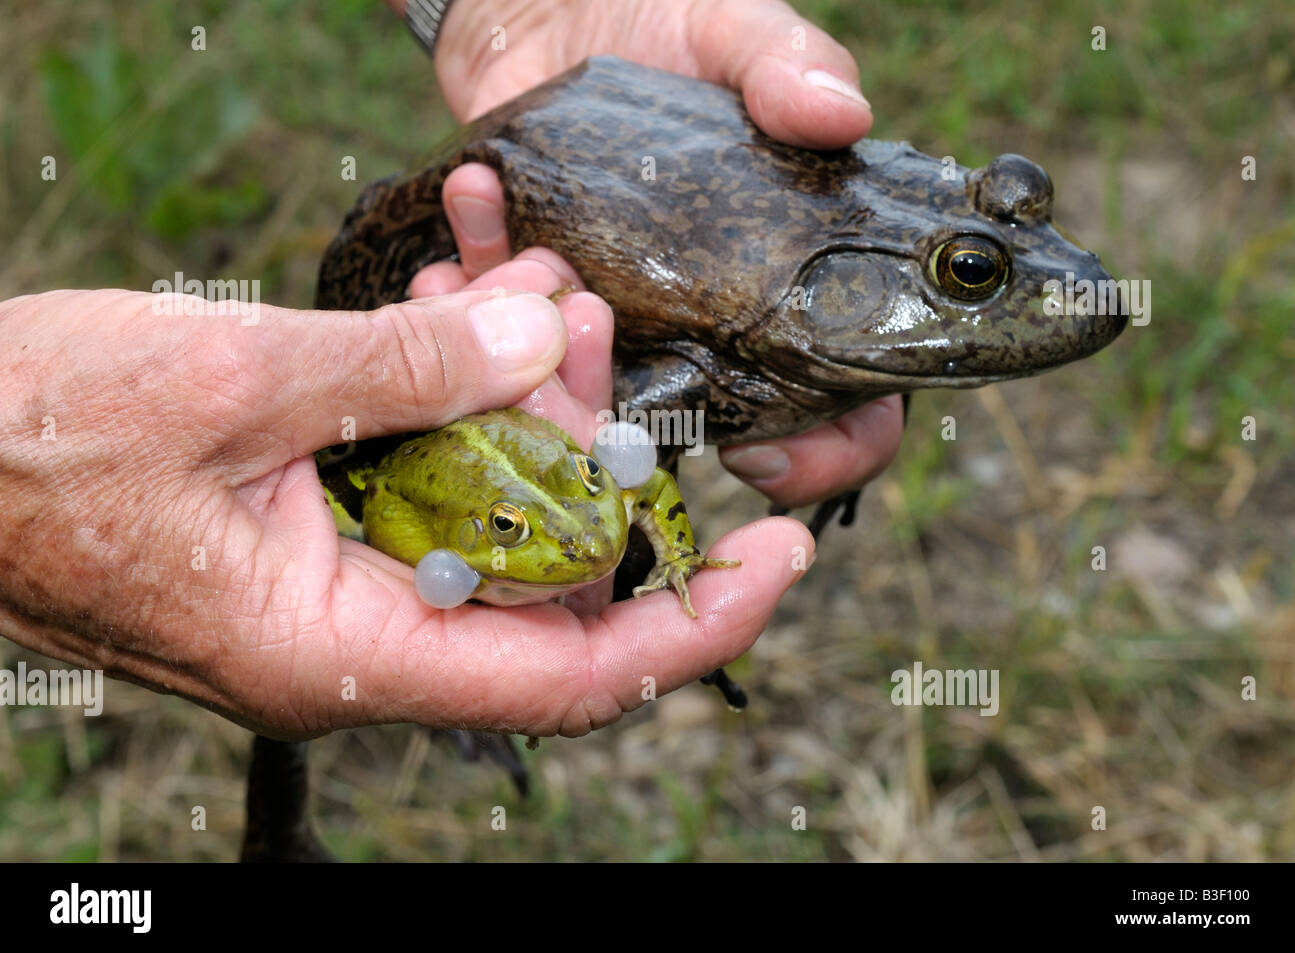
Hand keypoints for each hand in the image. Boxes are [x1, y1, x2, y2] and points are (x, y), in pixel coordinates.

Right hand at [0, 280, 811, 739]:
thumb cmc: (33, 441)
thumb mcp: (233, 385)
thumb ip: (402, 369)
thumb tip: (536, 348)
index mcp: (340, 652)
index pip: (571, 678)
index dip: (692, 624)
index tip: (777, 554)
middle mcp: (355, 637)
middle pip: (536, 566)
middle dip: (583, 443)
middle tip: (585, 324)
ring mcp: (335, 583)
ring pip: (482, 504)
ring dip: (515, 397)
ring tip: (525, 286)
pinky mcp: (313, 528)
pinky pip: (418, 470)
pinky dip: (446, 391)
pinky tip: (455, 306)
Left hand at [411, 0, 903, 509]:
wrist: (551, 7)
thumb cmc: (666, 21)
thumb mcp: (733, 28)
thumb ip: (789, 64)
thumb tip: (842, 116)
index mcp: (799, 281)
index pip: (853, 403)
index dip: (829, 450)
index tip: (766, 450)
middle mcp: (719, 323)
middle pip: (725, 431)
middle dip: (665, 437)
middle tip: (612, 404)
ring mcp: (627, 323)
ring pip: (605, 404)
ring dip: (553, 374)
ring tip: (527, 284)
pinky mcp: (543, 299)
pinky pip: (504, 330)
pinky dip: (476, 291)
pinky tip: (452, 248)